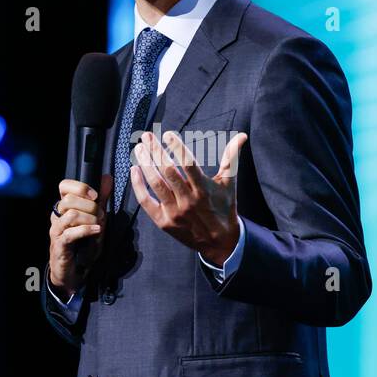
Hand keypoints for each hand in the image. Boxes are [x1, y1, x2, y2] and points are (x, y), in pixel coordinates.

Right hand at [48, 173, 112, 296]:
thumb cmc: (83, 245)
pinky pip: (71, 232)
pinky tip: (96, 231)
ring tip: (99, 225)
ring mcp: (56, 230)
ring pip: (71, 214)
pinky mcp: (59, 244)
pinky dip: (86, 230)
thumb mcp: (95, 218)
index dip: (80, 187)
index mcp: (64, 207)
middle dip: (90, 206)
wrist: (73, 271)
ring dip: (90, 219)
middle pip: (69, 199)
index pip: (64, 186)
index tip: (95, 195)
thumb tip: (107, 178)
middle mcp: (57, 216)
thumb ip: (101, 199)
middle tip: (101, 216)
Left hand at [130, 129, 246, 264]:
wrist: (220, 241)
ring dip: (145, 164)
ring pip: (156, 184)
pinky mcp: (164, 222)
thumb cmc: (224, 208)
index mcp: (204, 189)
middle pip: (168, 171)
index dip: (177, 147)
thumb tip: (242, 136)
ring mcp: (175, 212)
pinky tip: (134, 170)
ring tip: (139, 149)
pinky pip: (146, 202)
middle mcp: (188, 200)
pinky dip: (138, 186)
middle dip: (156, 151)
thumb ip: (232, 158)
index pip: (188, 163)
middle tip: (147, 136)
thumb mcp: (229, 183)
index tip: (167, 134)